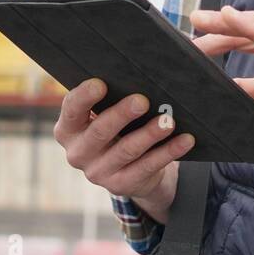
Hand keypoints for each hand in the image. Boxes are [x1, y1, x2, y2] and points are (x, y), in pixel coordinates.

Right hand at [53, 78, 195, 222]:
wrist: (125, 168)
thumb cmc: (115, 126)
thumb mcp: (105, 113)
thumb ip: (112, 94)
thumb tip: (146, 69)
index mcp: (68, 129)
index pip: (71, 109)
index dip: (84, 97)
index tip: (101, 83)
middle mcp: (77, 153)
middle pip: (100, 131)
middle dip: (121, 114)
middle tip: (142, 101)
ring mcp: (98, 172)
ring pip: (126, 150)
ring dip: (149, 134)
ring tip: (168, 121)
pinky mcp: (120, 185)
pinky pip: (147, 167)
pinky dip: (168, 152)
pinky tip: (185, 140)